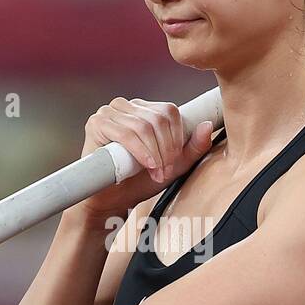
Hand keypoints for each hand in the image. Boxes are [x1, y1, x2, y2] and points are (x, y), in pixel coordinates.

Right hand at [76, 97, 215, 221]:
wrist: (112, 198)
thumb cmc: (140, 180)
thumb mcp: (174, 165)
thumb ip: (193, 147)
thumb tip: (207, 125)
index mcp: (143, 109)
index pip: (168, 111)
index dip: (176, 137)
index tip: (175, 161)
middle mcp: (125, 106)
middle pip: (157, 118)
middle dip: (166, 149)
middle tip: (165, 171)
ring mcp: (109, 112)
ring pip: (143, 126)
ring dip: (155, 153)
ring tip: (156, 171)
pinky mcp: (96, 123)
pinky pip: (125, 133)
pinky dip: (140, 151)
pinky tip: (146, 164)